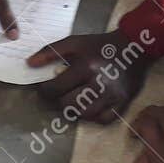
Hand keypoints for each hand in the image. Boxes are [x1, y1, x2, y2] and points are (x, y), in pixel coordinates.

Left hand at [27, 30, 152, 122]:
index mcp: (86, 66)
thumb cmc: (100, 45)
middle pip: (67, 105)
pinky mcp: (123, 103)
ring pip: (84, 115)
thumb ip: (50, 51)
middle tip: (57, 94)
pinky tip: (88, 105)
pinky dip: (92, 116)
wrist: (134, 46)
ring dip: (73, 110)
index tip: (44, 88)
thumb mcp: (74, 42)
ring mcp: (113, 96)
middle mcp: (100, 83)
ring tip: (72, 99)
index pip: (55, 89)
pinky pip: (102, 119)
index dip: (44, 91)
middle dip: (57, 101)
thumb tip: (29, 64)